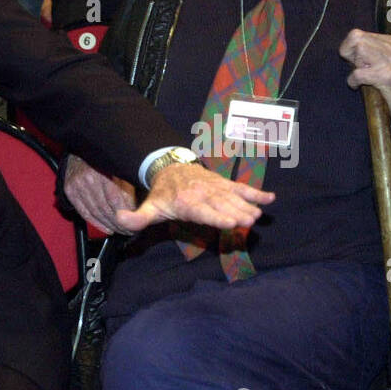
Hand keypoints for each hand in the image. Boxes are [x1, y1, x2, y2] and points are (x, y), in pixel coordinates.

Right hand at [63, 154, 136, 234]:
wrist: (80, 150)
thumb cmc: (104, 161)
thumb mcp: (119, 169)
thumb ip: (127, 187)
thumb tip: (136, 208)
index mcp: (102, 170)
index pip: (114, 198)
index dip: (126, 212)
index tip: (136, 221)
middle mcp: (87, 178)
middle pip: (104, 207)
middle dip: (119, 223)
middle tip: (130, 231)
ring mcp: (77, 185)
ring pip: (95, 212)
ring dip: (109, 225)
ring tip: (121, 231)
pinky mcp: (70, 191)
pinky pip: (84, 212)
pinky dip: (96, 223)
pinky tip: (107, 228)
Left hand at [113, 161, 272, 233]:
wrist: (170, 167)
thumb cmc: (163, 194)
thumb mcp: (149, 207)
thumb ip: (138, 217)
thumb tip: (120, 220)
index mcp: (187, 203)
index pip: (204, 212)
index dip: (217, 217)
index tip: (230, 222)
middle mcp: (203, 194)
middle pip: (223, 205)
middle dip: (237, 212)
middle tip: (251, 220)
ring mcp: (215, 188)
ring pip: (234, 197)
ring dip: (248, 205)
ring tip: (259, 214)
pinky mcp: (223, 184)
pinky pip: (241, 188)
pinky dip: (256, 192)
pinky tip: (270, 198)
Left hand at [339, 29, 390, 125]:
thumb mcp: (382, 62)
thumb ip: (367, 53)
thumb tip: (345, 50)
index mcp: (388, 42)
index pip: (356, 34)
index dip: (348, 48)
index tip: (353, 61)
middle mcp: (390, 47)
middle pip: (356, 39)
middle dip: (350, 55)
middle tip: (356, 69)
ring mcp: (389, 61)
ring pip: (359, 51)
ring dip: (355, 67)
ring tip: (361, 76)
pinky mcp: (386, 76)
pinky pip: (358, 73)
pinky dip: (353, 82)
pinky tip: (358, 86)